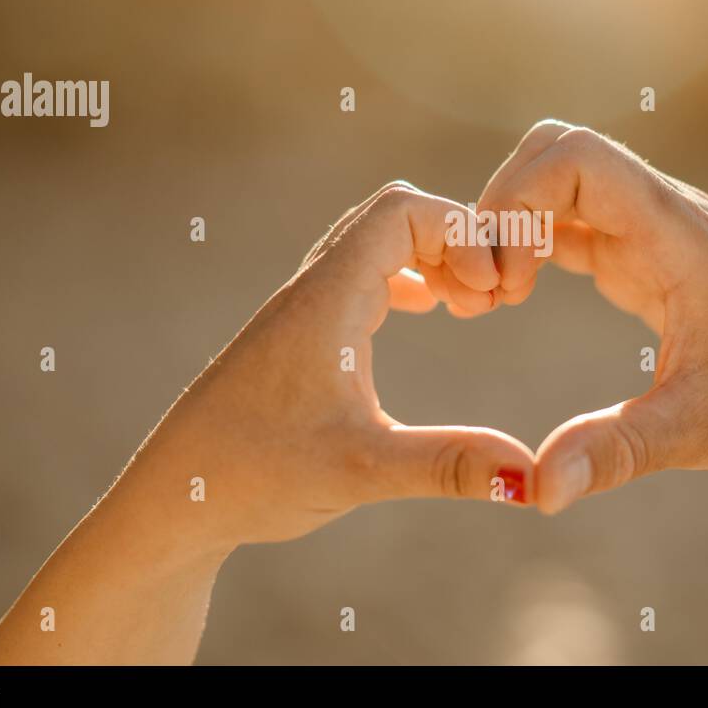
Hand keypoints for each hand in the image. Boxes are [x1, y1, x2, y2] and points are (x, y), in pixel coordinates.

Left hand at [123, 182, 536, 550]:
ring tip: (468, 306)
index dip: (461, 233)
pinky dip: (405, 277)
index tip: (491, 294)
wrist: (175, 497)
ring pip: (376, 243)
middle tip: (491, 299)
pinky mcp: (300, 335)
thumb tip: (532, 479)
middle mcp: (313, 290)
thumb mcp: (363, 472)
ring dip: (430, 258)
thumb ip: (449, 466)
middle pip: (394, 215)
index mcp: (327, 300)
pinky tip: (426, 312)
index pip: (402, 210)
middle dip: (456, 241)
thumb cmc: (253, 476)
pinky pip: (361, 273)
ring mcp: (304, 310)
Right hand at [479, 120, 707, 513]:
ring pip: (559, 184)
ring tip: (493, 302)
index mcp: (681, 235)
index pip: (578, 158)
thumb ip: (616, 452)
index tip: (503, 283)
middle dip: (503, 208)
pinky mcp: (647, 257)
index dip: (518, 201)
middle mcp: (665, 216)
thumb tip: (537, 491)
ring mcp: (654, 232)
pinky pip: (572, 223)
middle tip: (488, 291)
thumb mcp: (700, 434)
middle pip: (556, 153)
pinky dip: (531, 247)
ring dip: (512, 228)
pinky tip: (513, 299)